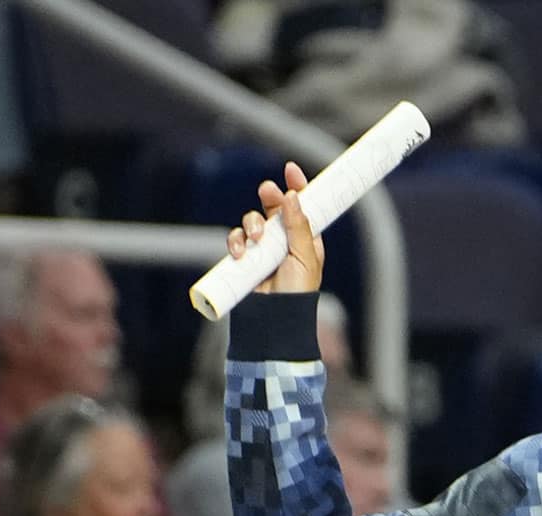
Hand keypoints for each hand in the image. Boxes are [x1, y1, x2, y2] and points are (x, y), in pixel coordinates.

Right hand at [226, 161, 324, 293]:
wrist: (276, 320)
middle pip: (273, 206)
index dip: (297, 185)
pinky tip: (240, 252)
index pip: (301, 206)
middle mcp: (283, 239)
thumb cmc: (298, 293)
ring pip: (252, 220)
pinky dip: (235, 241)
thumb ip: (299, 227)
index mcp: (305, 237)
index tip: (291, 169)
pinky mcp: (245, 258)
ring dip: (252, 223)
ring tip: (257, 239)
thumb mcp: (306, 258)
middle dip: (269, 196)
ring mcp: (262, 247)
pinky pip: (235, 239)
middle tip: (268, 193)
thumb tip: (293, 196)